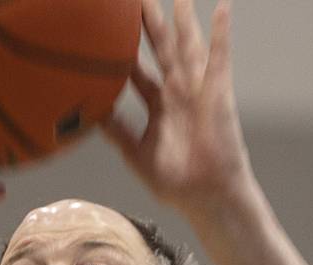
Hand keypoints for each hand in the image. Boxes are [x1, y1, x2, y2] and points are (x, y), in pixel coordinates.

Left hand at [103, 0, 253, 216]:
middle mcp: (177, 93)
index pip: (136, 69)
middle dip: (148, 23)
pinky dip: (221, 33)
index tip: (107, 28)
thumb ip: (117, 130)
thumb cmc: (176, 182)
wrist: (205, 197)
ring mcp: (198, 91)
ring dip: (182, 19)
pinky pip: (220, 58)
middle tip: (134, 0)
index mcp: (158, 105)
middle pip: (160, 49)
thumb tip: (91, 112)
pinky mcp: (217, 93)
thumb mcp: (135, 153)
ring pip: (187, 46)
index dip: (123, 49)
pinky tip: (221, 8)